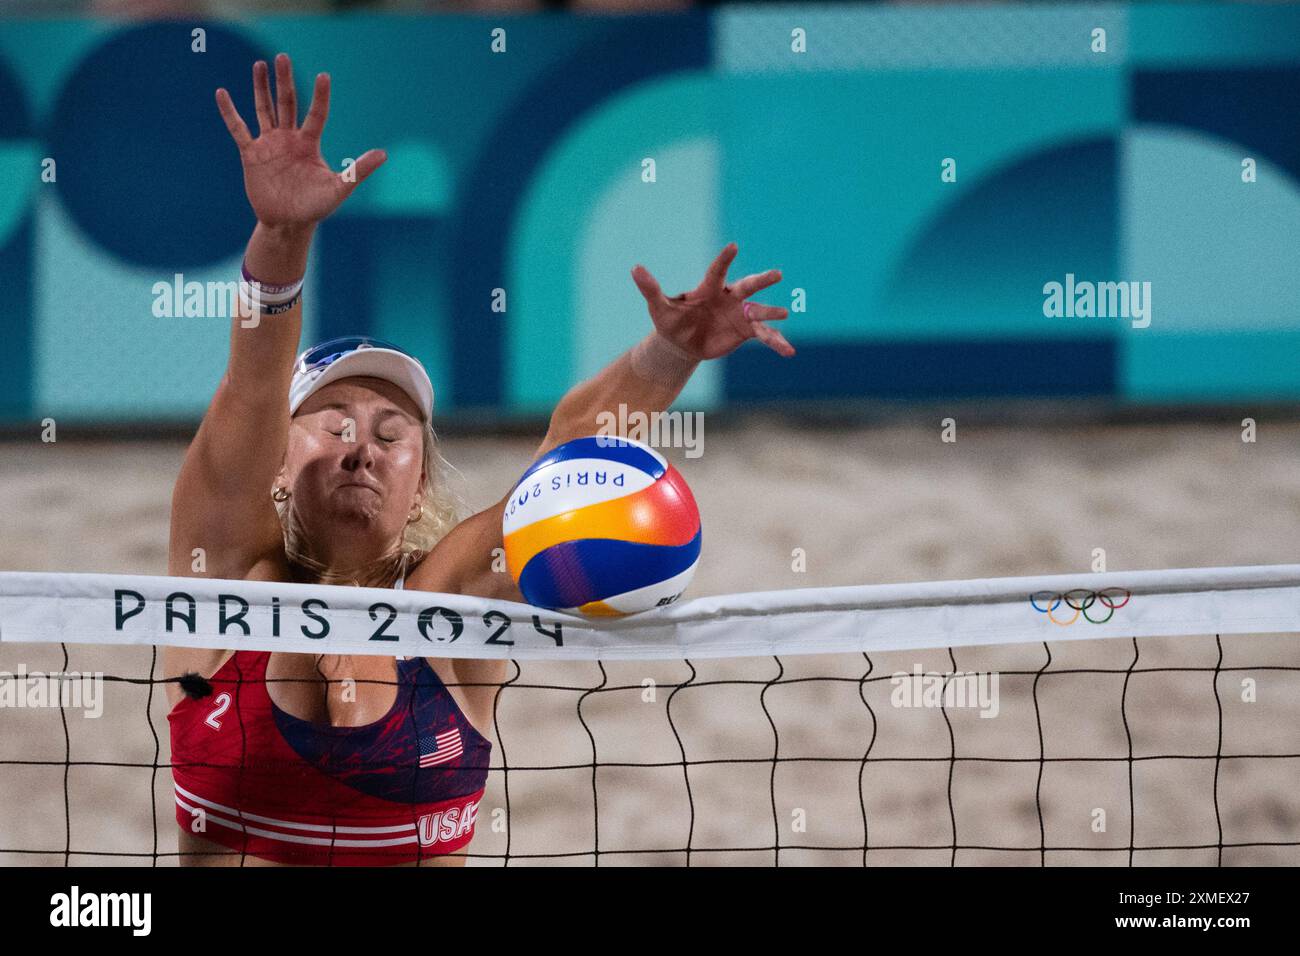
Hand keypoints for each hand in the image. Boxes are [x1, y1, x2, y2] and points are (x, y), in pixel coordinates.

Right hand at [215, 53, 385, 228]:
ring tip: (260, 65)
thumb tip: (384, 154)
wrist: (288, 224)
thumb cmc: (316, 207)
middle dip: (284, 81)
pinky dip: (229, 112)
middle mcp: (289, 138)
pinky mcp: (251, 154)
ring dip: (261, 88)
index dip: (320, 96)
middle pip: (287, 103)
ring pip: (264, 109)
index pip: (316, 114)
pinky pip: (238, 129)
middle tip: (282, 57)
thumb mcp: (339, 189)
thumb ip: (358, 170)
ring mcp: (269, 144)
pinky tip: (222, 93)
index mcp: (310, 143)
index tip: (324, 76)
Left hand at [631, 242, 793, 359]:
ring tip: (784, 314)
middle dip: (761, 281)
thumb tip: (634, 268)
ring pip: (759, 312)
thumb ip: (651, 288)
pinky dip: (776, 342)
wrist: (682, 343)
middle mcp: (729, 297)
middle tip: (777, 274)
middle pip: (747, 286)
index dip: (724, 260)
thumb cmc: (670, 321)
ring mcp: (739, 314)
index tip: (733, 247)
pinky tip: (788, 351)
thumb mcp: (659, 306)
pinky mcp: (745, 331)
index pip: (717, 271)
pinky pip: (764, 336)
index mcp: (709, 288)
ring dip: (771, 313)